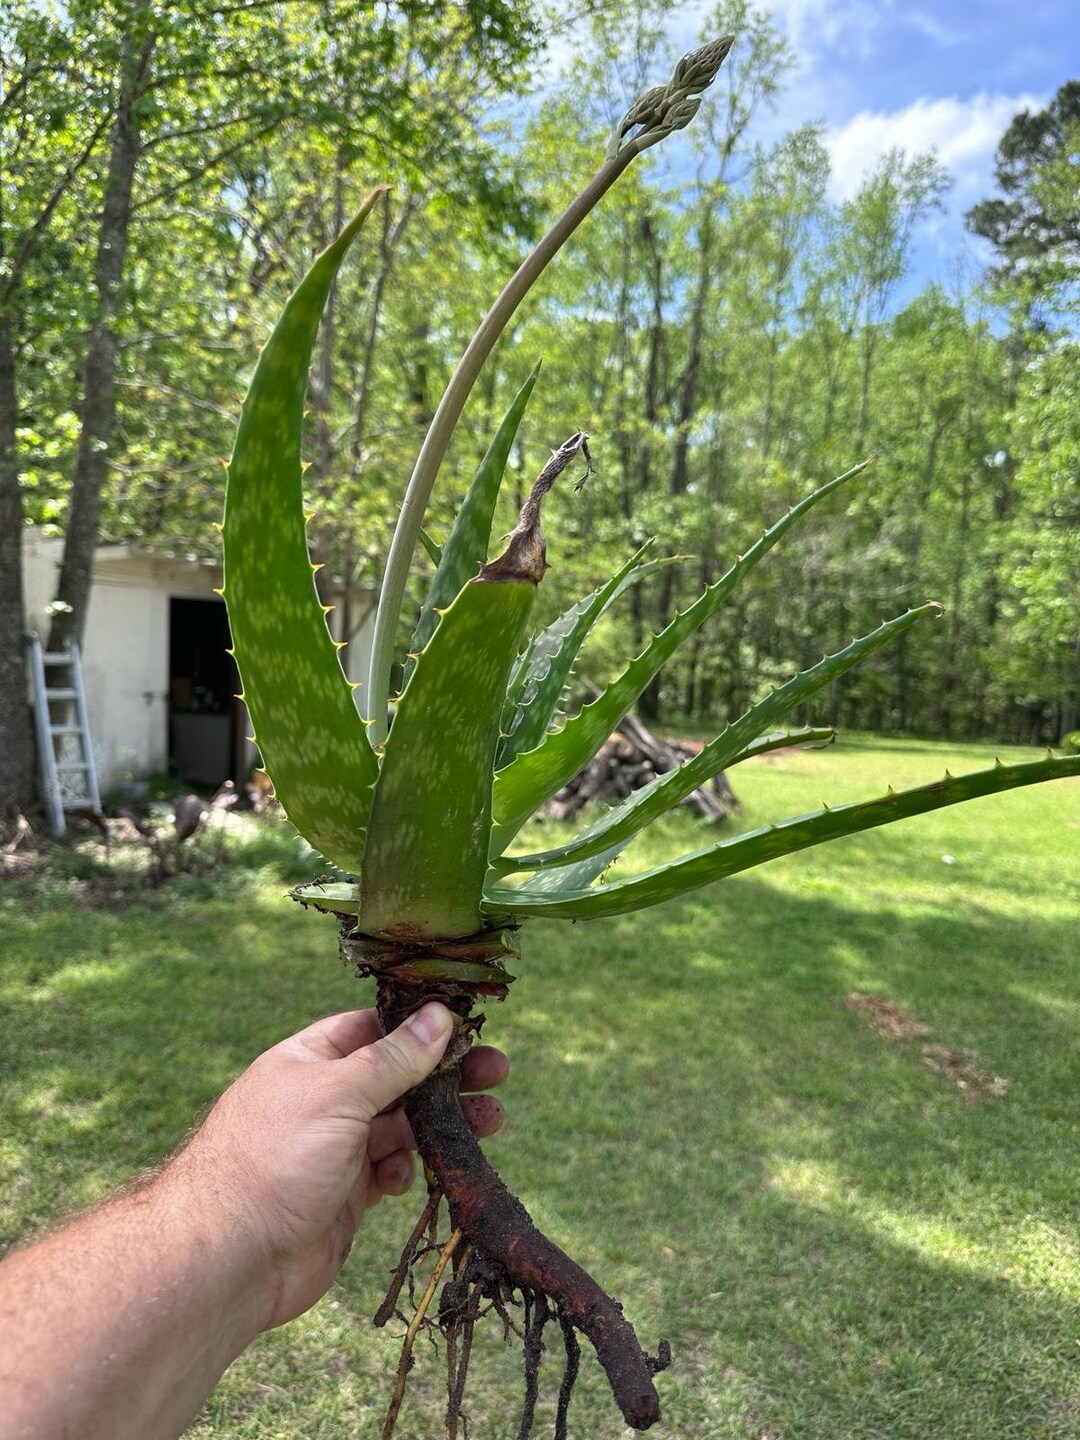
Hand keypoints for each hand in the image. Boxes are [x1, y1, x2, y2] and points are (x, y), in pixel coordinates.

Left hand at [166, 1004, 506, 1330]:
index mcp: (311, 1059)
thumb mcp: (340, 1092)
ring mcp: (333, 1148)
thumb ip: (395, 1057)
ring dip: (441, 1124)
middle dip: (446, 1076)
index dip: (420, 1026)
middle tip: (497, 1072)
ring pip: (401, 1126)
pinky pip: (388, 1171)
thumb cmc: (275, 1157)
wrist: (232, 1256)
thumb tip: (439, 1014)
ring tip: (490, 1120)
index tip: (469, 1025)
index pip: (373, 1028)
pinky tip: (408, 1176)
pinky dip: (405, 1171)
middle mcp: (323, 1099)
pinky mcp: (344, 1194)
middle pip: (397, 1077)